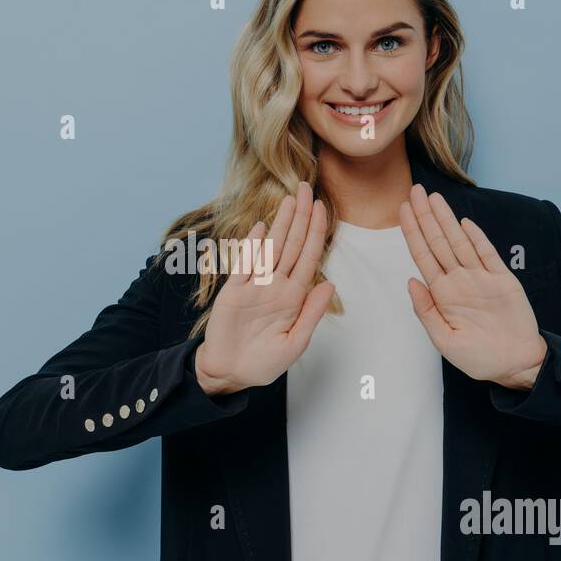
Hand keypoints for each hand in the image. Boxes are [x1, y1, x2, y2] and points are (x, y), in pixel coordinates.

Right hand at [194, 182, 336, 395]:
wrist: (230, 372)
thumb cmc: (264, 362)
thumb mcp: (295, 343)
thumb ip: (311, 313)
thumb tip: (330, 283)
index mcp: (294, 297)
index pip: (308, 257)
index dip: (315, 231)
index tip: (321, 207)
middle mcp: (276, 286)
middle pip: (291, 245)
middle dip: (300, 217)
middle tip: (306, 188)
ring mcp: (254, 286)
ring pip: (270, 248)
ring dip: (280, 224)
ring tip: (289, 200)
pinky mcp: (232, 291)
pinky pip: (243, 265)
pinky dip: (251, 246)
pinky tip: (259, 228)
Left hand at [399, 183, 546, 389]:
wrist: (516, 365)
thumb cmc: (479, 358)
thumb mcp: (444, 341)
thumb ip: (426, 312)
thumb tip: (411, 282)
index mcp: (443, 294)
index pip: (423, 256)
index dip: (412, 232)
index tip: (402, 210)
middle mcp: (459, 281)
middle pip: (438, 242)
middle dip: (425, 216)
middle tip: (414, 191)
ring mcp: (481, 278)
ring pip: (459, 242)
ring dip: (446, 219)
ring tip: (433, 197)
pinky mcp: (503, 280)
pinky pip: (488, 254)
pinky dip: (477, 238)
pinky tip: (464, 222)